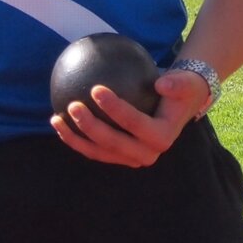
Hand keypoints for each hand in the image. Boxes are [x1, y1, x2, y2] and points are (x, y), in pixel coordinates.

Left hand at [48, 66, 213, 167]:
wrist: (178, 107)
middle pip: (113, 143)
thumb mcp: (185, 83)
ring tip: (56, 119)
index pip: (135, 124)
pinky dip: (75, 139)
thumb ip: (177, 83)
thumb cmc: (180, 90)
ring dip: (75, 138)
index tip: (96, 88)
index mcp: (161, 138)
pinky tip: (58, 122)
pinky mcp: (118, 157)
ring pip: (99, 152)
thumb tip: (161, 84)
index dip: (115, 109)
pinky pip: (93, 150)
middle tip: (73, 105)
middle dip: (90, 127)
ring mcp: (131, 159)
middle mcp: (147, 154)